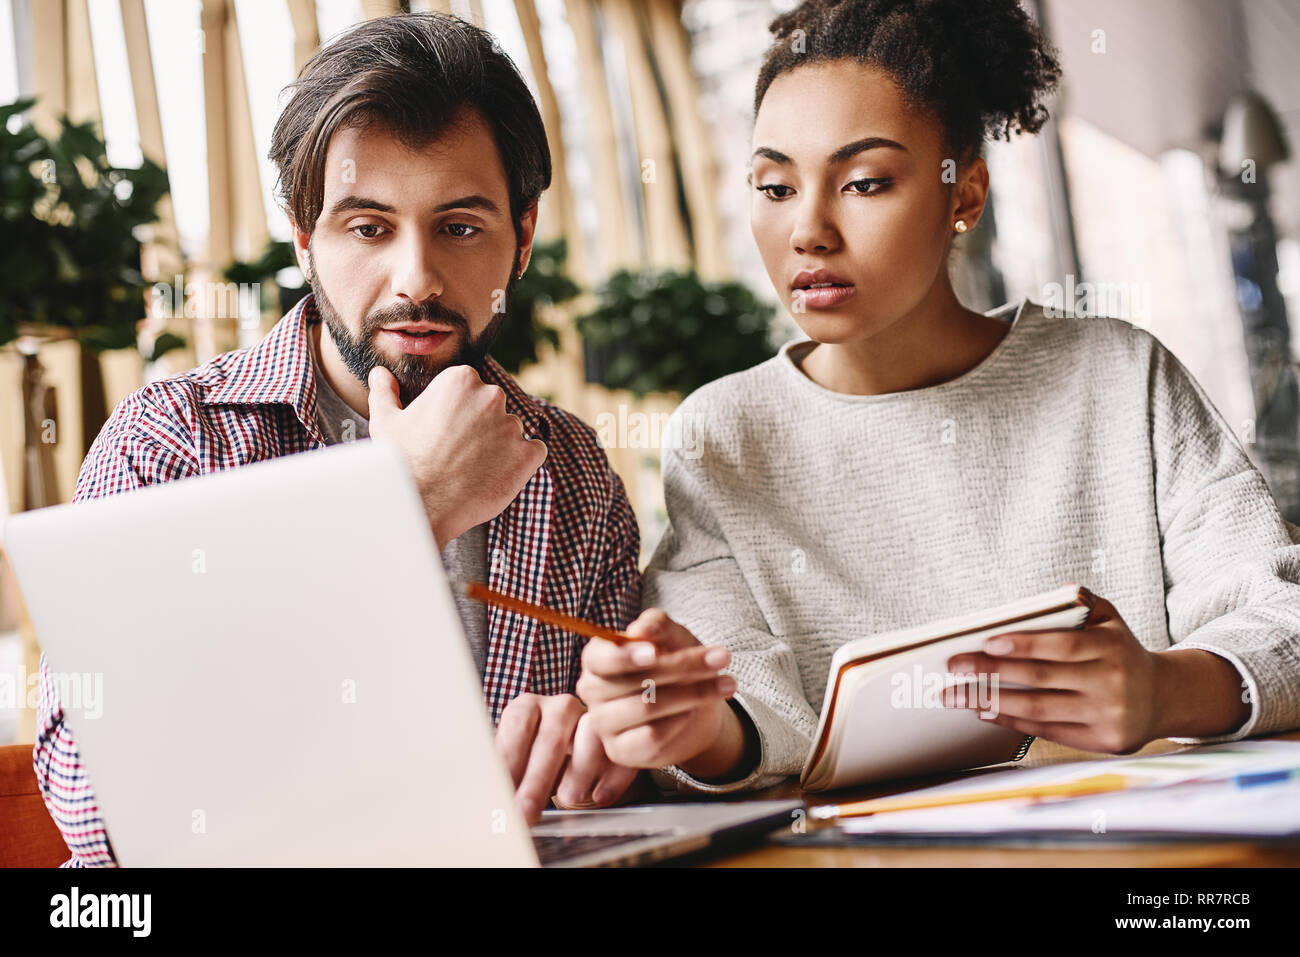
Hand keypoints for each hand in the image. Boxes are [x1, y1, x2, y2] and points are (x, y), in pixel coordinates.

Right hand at [367, 364, 546, 547]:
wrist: (422, 505)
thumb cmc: (402, 461)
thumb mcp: (386, 420)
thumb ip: (385, 391)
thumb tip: (381, 374)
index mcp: (462, 379)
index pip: (472, 388)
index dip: (459, 411)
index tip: (448, 430)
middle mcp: (492, 396)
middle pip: (494, 407)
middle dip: (481, 426)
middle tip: (459, 452)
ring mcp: (513, 426)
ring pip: (513, 431)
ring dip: (501, 446)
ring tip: (474, 468)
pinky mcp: (528, 455)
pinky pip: (535, 452)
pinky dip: (522, 463)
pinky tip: (497, 474)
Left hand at [494, 693, 637, 825]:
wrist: (563, 755)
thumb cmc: (531, 761)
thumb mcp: (512, 763)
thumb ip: (501, 776)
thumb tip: (489, 807)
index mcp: (527, 707)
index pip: (517, 726)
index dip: (509, 762)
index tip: (502, 796)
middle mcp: (560, 706)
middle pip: (551, 736)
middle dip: (537, 779)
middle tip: (526, 812)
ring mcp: (592, 718)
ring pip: (591, 734)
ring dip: (579, 770)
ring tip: (567, 799)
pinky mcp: (618, 736)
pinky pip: (620, 752)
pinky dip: (613, 776)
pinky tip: (600, 798)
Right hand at [577, 609, 739, 771]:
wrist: (694, 711)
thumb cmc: (677, 668)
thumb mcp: (674, 639)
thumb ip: (658, 626)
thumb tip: (640, 630)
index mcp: (597, 657)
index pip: (601, 656)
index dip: (626, 655)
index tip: (654, 652)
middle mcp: (592, 689)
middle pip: (631, 681)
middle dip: (682, 667)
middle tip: (722, 657)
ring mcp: (603, 723)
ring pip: (645, 707)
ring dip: (692, 694)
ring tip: (724, 685)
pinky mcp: (620, 750)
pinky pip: (652, 735)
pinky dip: (681, 720)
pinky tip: (695, 711)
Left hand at [943, 594, 1160, 753]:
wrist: (1162, 696)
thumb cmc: (1120, 651)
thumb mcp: (1110, 620)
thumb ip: (1080, 605)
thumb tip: (1045, 599)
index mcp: (1112, 648)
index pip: (1062, 645)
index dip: (1024, 644)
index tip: (986, 642)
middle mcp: (1112, 683)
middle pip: (1042, 678)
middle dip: (991, 672)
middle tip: (954, 666)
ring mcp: (1107, 716)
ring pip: (1039, 709)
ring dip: (991, 701)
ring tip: (956, 694)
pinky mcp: (1101, 742)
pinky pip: (1046, 731)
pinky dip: (1011, 721)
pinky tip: (983, 709)